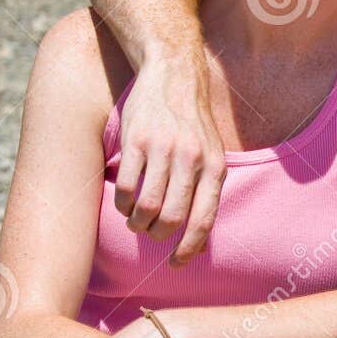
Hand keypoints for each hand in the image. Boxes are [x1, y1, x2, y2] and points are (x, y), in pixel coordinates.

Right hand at [114, 51, 225, 264]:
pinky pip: (125, 187)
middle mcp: (190, 159)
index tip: (175, 264)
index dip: (188, 249)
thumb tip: (196, 238)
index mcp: (214, 167)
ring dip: (137, 223)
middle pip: (171, 218)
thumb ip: (207, 190)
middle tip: (151, 233)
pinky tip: (124, 202)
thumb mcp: (212, 153)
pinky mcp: (136, 140)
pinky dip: (122, 203)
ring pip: (145, 206)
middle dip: (158, 235)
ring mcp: (162, 149)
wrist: (173, 73)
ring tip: (136, 221)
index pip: (203, 220)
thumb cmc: (192, 123)